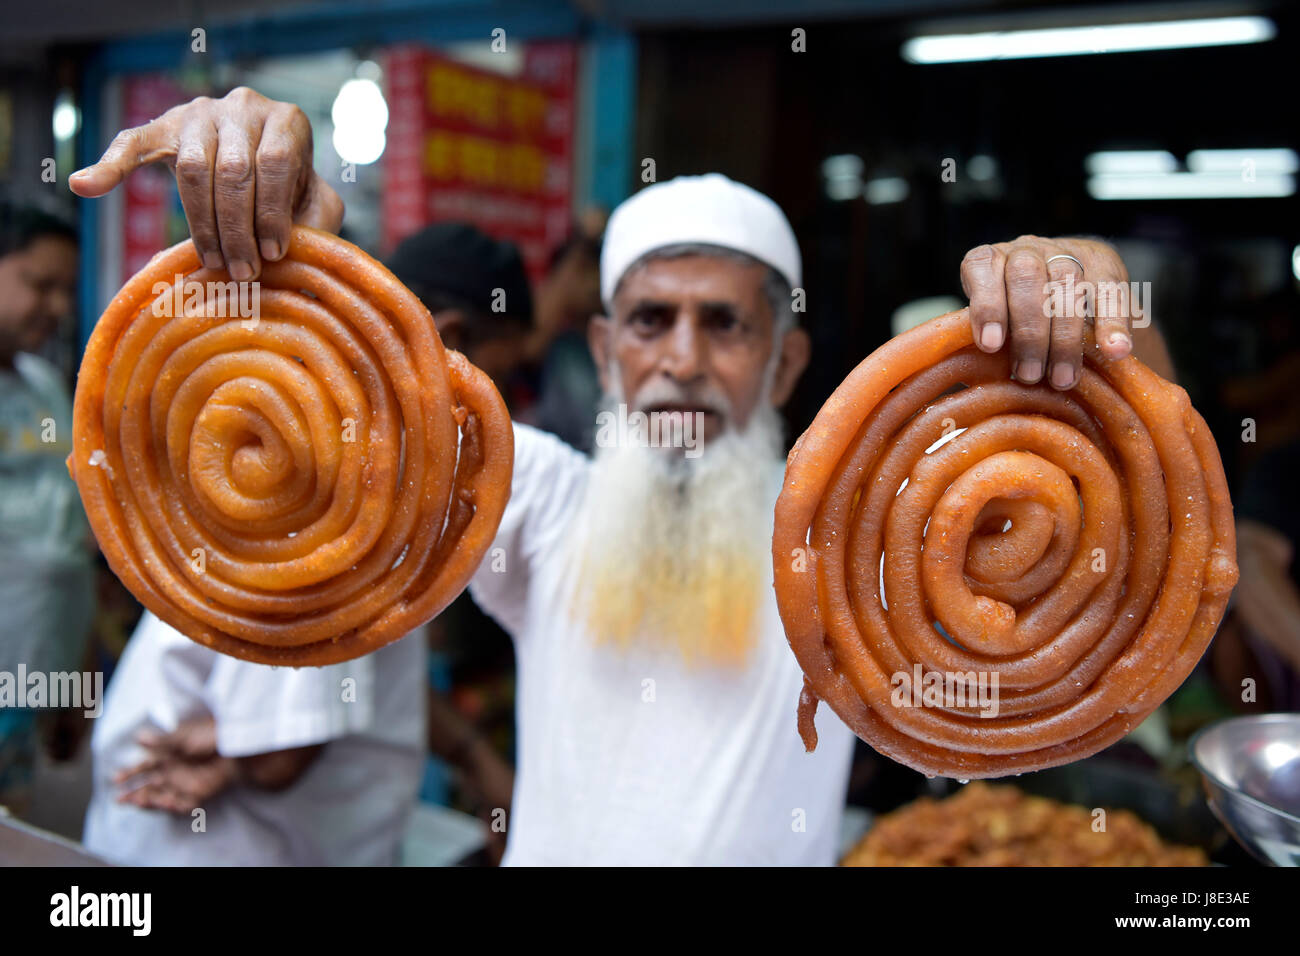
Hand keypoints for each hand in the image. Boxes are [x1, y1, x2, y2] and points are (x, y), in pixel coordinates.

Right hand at [69, 86, 341, 279]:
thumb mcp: (317, 204)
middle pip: (233, 170)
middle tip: (242, 271)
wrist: (269, 164)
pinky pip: (132, 143)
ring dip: (202, 222)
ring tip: (214, 261)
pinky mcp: (165, 126)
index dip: (272, 213)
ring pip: (193, 167)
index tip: (273, 254)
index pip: (274, 165)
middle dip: (237, 229)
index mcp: (286, 122)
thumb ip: (316, 222)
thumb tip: (301, 254)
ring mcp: (201, 113)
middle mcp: (244, 107)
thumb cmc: (297, 194)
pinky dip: (109, 166)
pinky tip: (85, 185)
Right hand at [113, 717, 236, 814]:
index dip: (129, 774)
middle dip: (133, 793)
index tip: (115, 779)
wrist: (236, 745)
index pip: (143, 767)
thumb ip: (162, 741)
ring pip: (161, 797)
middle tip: (119, 799)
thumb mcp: (184, 736)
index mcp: (167, 756)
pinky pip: (183, 804)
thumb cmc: (210, 735)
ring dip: (149, 801)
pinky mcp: (199, 793)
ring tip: (138, 802)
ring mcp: (184, 783)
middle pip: (148, 786)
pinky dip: (174, 807)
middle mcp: (172, 771)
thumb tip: (138, 737)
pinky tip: (167, 804)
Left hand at [960, 235, 1134, 389]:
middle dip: (1029, 332)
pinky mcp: (1105, 265)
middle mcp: (1025, 250)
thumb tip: (984, 377)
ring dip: (1065, 338)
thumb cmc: (1015, 316)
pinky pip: (1110, 292)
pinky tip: (1115, 350)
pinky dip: (1113, 323)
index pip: (982, 268)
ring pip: (1067, 284)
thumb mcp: (994, 322)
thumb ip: (989, 338)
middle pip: (1027, 277)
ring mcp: (1065, 254)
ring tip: (1062, 378)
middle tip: (1029, 375)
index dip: (986, 306)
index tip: (991, 346)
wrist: (1068, 282)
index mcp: (990, 260)